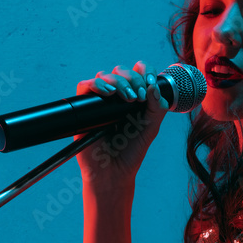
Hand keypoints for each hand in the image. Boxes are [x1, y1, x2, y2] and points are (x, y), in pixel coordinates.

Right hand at [75, 61, 169, 191]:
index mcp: (134, 98)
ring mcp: (100, 102)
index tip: (150, 81)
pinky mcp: (85, 108)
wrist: (113, 171)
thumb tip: (153, 86)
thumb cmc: (131, 151)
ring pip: (104, 75)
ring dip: (118, 81)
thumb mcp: (151, 128)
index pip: (137, 72)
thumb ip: (157, 108)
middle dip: (132, 78)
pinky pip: (85, 86)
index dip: (144, 70)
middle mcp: (116, 97)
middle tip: (139, 96)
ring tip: (128, 98)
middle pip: (120, 71)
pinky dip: (97, 84)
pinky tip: (108, 93)